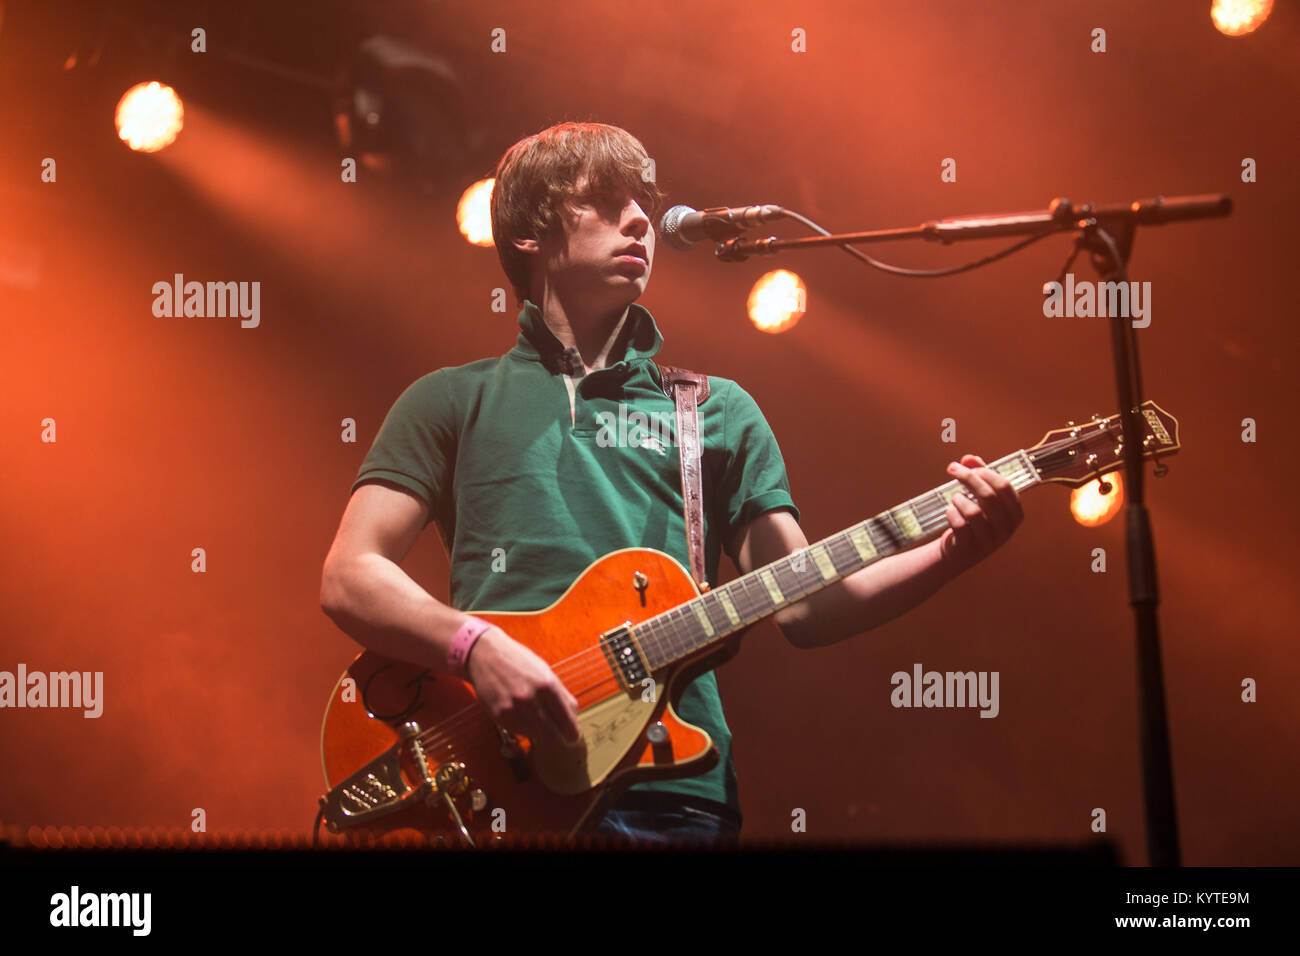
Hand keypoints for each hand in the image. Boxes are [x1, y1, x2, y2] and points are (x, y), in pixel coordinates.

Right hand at [464, 626, 582, 744]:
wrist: (486, 655)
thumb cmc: (519, 661)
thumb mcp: (545, 672)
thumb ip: (561, 695)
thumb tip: (573, 718)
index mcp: (547, 685)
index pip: (566, 721)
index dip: (571, 732)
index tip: (572, 736)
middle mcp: (530, 699)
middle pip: (552, 735)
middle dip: (558, 737)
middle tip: (560, 736)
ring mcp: (513, 709)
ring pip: (536, 735)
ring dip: (540, 731)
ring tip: (537, 717)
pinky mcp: (499, 715)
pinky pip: (519, 731)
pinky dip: (524, 727)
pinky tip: (522, 714)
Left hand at [939, 454, 1023, 571]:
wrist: (959, 552)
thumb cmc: (973, 519)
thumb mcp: (980, 498)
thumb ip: (978, 475)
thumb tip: (968, 458)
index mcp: (1015, 513)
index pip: (1005, 487)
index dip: (985, 472)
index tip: (967, 465)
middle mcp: (1006, 529)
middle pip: (988, 496)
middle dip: (968, 478)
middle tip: (952, 469)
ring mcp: (989, 541)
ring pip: (973, 512)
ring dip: (959, 498)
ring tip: (954, 498)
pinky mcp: (971, 549)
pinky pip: (960, 525)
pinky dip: (952, 513)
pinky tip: (950, 511)